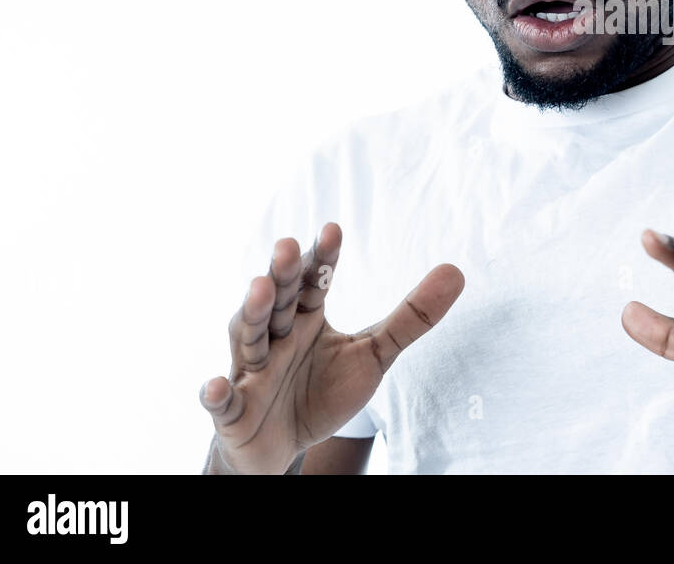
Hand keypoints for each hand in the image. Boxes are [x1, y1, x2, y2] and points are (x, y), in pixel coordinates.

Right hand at [200, 222, 463, 473]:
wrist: (284, 445)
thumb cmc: (324, 390)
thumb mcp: (374, 353)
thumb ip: (411, 317)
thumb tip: (457, 272)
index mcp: (306, 318)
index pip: (313, 282)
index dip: (322, 258)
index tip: (333, 228)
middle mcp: (275, 337)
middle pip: (277, 302)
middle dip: (281, 275)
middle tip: (287, 246)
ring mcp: (251, 372)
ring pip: (248, 339)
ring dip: (252, 315)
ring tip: (260, 289)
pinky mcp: (234, 412)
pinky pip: (222, 402)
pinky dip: (217, 394)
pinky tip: (218, 385)